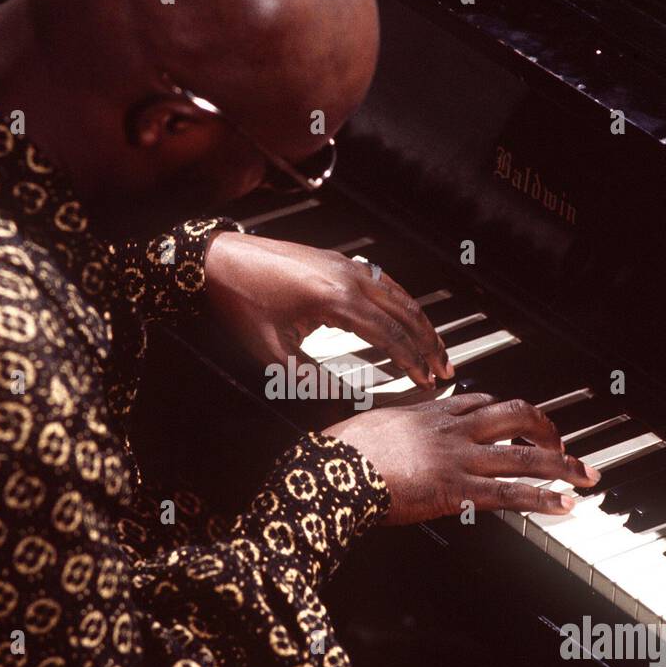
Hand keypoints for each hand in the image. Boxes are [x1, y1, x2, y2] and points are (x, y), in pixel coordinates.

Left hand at [204, 231, 452, 385]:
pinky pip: (385, 282)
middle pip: (405, 313)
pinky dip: (404, 303)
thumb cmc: (242, 303)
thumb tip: (341, 406)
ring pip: (400, 295)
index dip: (412, 361)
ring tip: (436, 349)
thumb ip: (310, 380)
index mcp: (335, 299)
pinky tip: (410, 318)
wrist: (220, 260)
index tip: (427, 382)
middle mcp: (349, 277)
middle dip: (429, 344)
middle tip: (445, 370)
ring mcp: (346, 265)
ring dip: (421, 323)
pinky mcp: (340, 261)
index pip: (389, 334)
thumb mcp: (272, 352)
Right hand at [325, 393, 600, 525]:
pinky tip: (566, 505)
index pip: (480, 403)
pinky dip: (544, 499)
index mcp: (429, 412)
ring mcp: (459, 459)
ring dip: (564, 465)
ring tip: (588, 476)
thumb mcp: (368, 423)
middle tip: (563, 443)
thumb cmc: (338, 452)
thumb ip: (390, 420)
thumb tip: (388, 419)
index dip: (506, 413)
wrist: (331, 469)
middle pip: (515, 416)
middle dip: (546, 428)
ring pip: (525, 455)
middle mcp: (452, 429)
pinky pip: (512, 493)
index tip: (519, 422)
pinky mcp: (459, 491)